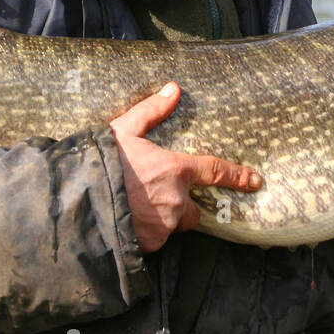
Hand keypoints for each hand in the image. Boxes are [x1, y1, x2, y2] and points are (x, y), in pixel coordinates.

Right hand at [111, 82, 262, 252]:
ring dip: (163, 219)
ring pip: (173, 225)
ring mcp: (164, 225)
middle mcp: (176, 201)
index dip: (237, 176)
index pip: (215, 171)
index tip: (255, 181)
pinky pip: (156, 239)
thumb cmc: (102, 162)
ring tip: (136, 209)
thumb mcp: (124, 129)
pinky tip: (128, 222)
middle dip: (183, 206)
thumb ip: (151, 111)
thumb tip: (174, 89)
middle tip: (157, 197)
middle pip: (194, 210)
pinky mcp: (150, 244)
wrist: (78, 200)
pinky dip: (147, 233)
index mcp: (175, 171)